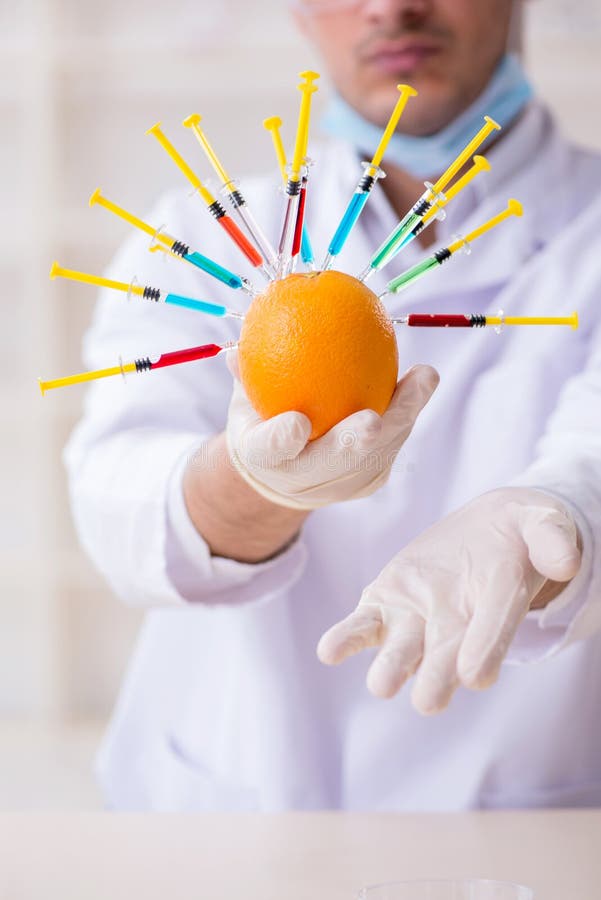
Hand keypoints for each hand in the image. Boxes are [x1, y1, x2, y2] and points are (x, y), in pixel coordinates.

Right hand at [225, 350, 438, 510]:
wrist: (282, 471)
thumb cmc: (262, 419)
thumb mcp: (245, 397)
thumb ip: (245, 370)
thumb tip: (239, 341)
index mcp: (263, 458)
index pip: (268, 450)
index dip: (281, 439)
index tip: (296, 421)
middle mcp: (301, 480)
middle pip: (332, 463)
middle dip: (354, 443)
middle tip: (373, 418)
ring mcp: (338, 486)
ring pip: (374, 457)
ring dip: (402, 419)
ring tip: (423, 379)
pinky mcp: (367, 482)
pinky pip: (391, 449)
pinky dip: (407, 415)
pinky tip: (423, 381)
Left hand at [317, 487, 581, 713]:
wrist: (486, 535)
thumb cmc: (520, 536)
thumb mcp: (541, 525)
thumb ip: (552, 538)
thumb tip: (564, 559)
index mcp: (498, 610)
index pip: (492, 633)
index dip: (485, 649)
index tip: (475, 674)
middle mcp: (455, 629)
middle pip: (443, 662)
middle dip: (436, 680)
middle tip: (431, 699)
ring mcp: (416, 621)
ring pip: (399, 655)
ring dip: (391, 668)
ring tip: (382, 682)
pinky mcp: (384, 604)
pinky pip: (361, 627)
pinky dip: (345, 640)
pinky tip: (329, 650)